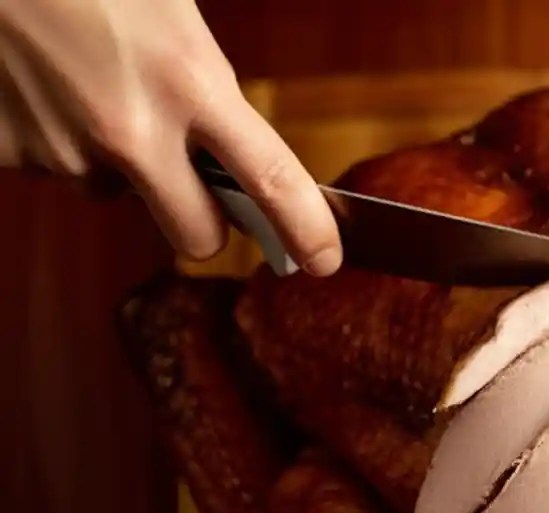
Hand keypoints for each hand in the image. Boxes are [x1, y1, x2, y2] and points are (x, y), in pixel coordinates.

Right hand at [0, 0, 341, 274]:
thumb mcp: (172, 11)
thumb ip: (207, 85)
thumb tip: (232, 145)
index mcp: (189, 83)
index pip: (271, 181)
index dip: (307, 230)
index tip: (325, 260)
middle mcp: (132, 133)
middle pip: (197, 236)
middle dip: (203, 221)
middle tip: (194, 181)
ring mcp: (66, 152)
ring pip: (117, 194)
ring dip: (118, 163)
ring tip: (91, 87)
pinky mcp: (11, 156)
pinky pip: (53, 170)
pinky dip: (56, 140)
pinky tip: (46, 86)